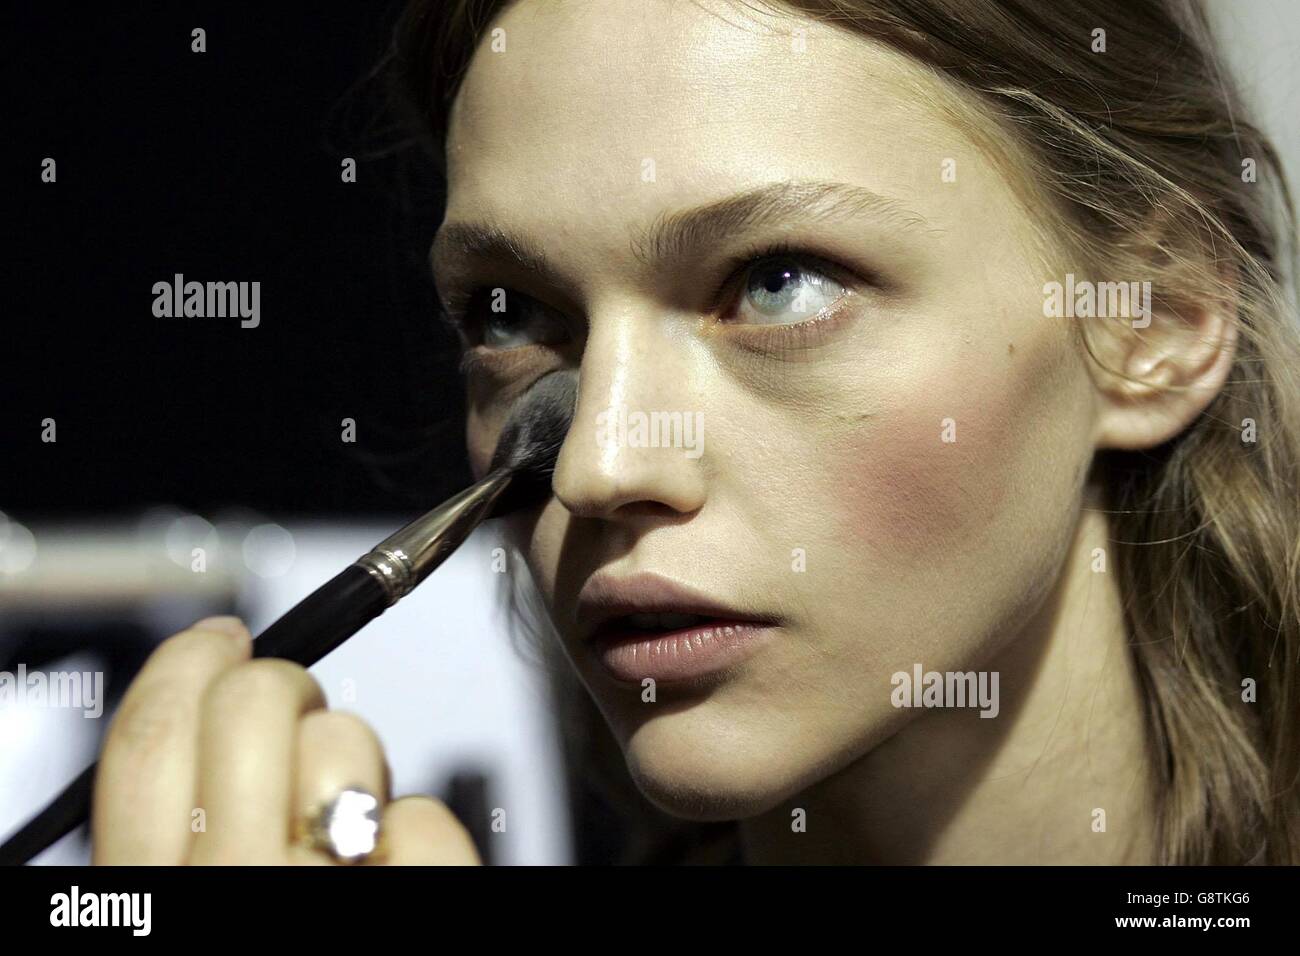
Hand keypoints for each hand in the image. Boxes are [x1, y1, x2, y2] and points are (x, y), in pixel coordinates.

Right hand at [92, 616, 480, 864]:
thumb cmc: (276, 941)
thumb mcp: (192, 902)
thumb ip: (184, 831)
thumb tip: (200, 719)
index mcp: (157, 895)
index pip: (148, 739)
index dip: (183, 666)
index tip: (219, 639)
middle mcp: (239, 889)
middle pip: (252, 706)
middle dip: (283, 686)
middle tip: (299, 711)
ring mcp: (331, 891)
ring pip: (345, 741)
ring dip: (358, 767)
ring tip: (352, 831)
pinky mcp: (426, 896)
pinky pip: (424, 814)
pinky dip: (420, 836)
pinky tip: (398, 875)